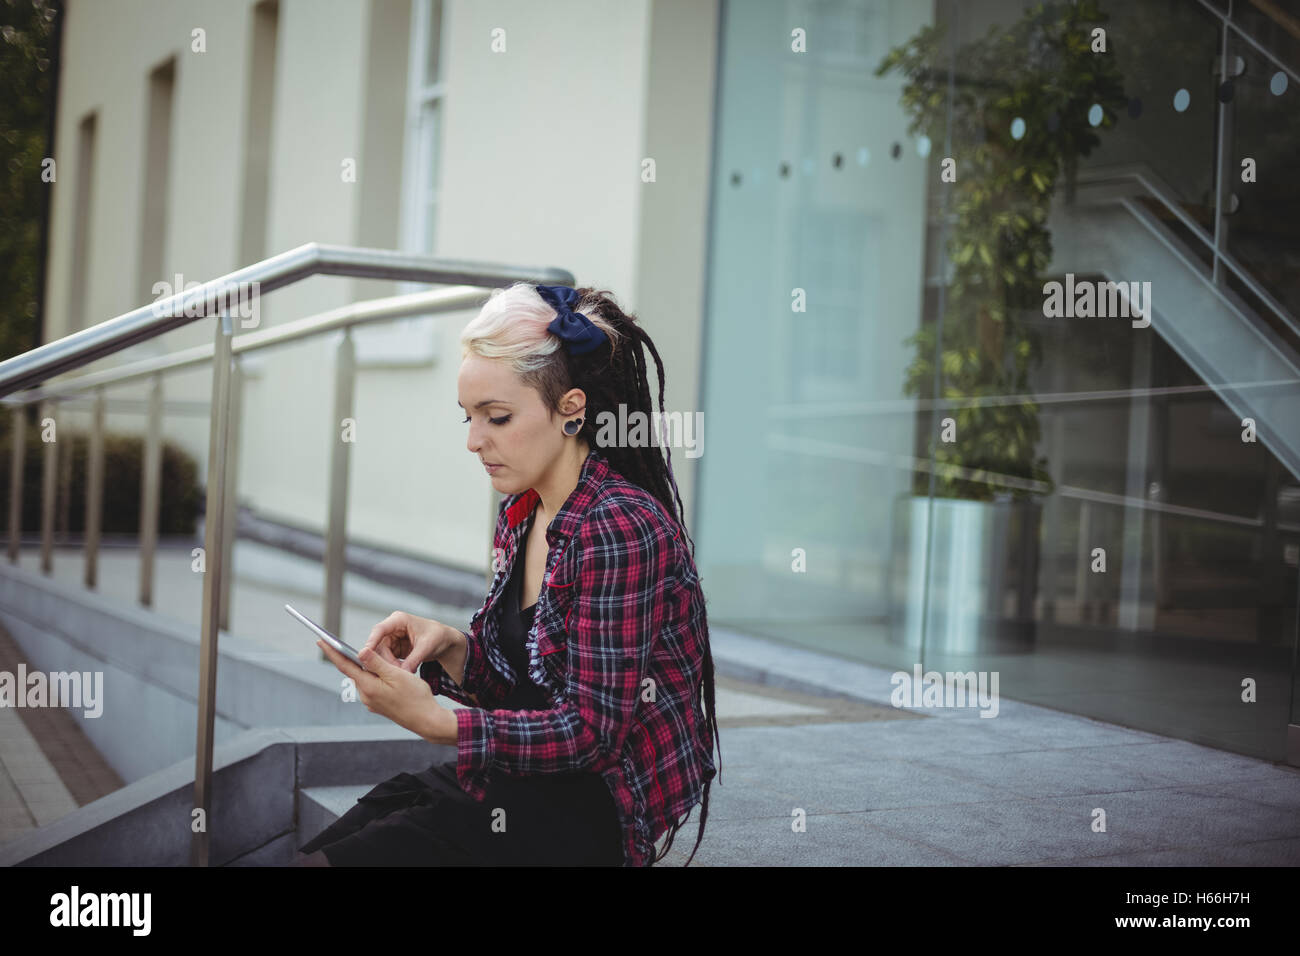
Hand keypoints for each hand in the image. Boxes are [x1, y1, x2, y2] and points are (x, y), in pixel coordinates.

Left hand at [317, 639, 455, 743]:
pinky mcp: (378, 704)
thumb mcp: (397, 675)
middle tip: (340, 643)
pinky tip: (383, 672)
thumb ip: (377, 663)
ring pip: (364, 678)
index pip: (345, 665)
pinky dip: (373, 676)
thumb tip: (359, 651)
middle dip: (349, 657)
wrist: (426, 720)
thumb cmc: (415, 696)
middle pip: (353, 671)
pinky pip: (371, 685)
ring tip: (372, 657)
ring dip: (366, 667)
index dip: (332, 651)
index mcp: (369, 687)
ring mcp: (372, 702)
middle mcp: (366, 696)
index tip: (321, 640)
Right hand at [363, 611, 458, 672]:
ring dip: (388, 664)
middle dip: (383, 659)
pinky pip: (387, 659)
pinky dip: (392, 666)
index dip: (371, 642)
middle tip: (394, 671)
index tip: (366, 654)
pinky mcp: (394, 649)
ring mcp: (392, 639)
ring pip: (381, 654)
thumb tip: (402, 672)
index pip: (380, 629)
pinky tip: (403, 671)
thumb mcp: (427, 647)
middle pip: (378, 645)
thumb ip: (414, 659)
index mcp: (399, 620)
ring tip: (402, 672)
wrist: (444, 642)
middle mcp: (392, 628)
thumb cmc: (437, 636)